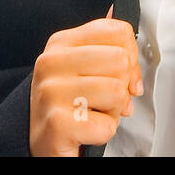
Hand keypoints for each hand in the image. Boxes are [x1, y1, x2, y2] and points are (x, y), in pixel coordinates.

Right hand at [29, 3, 143, 155]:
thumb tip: (132, 48)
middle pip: (121, 60)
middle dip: (123, 86)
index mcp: (61, 43)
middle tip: (104, 98)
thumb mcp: (85, 68)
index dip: (130, 56)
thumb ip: (111, 51)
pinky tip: (87, 129)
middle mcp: (52, 62)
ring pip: (117, 91)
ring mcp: (51, 91)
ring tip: (94, 113)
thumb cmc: (67, 104)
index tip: (120, 74)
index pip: (118, 31)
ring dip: (114, 110)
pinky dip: (105, 132)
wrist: (42, 142)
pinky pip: (108, 125)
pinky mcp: (57, 123)